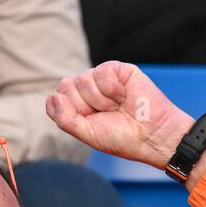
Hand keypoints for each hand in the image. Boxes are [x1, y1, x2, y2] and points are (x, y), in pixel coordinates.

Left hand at [45, 61, 197, 170]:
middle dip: (85, 105)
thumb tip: (54, 97)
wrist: (151, 134)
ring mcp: (101, 79)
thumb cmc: (120, 137)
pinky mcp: (117, 69)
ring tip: (116, 107)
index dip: (69, 111)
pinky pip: (101, 71)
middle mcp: (86, 91)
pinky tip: (122, 96)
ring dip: (101, 99)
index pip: (55, 99)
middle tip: (105, 114)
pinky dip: (111, 88)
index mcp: (75, 107)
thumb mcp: (87, 134)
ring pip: (83, 79)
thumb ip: (64, 119)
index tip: (88, 122)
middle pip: (66, 86)